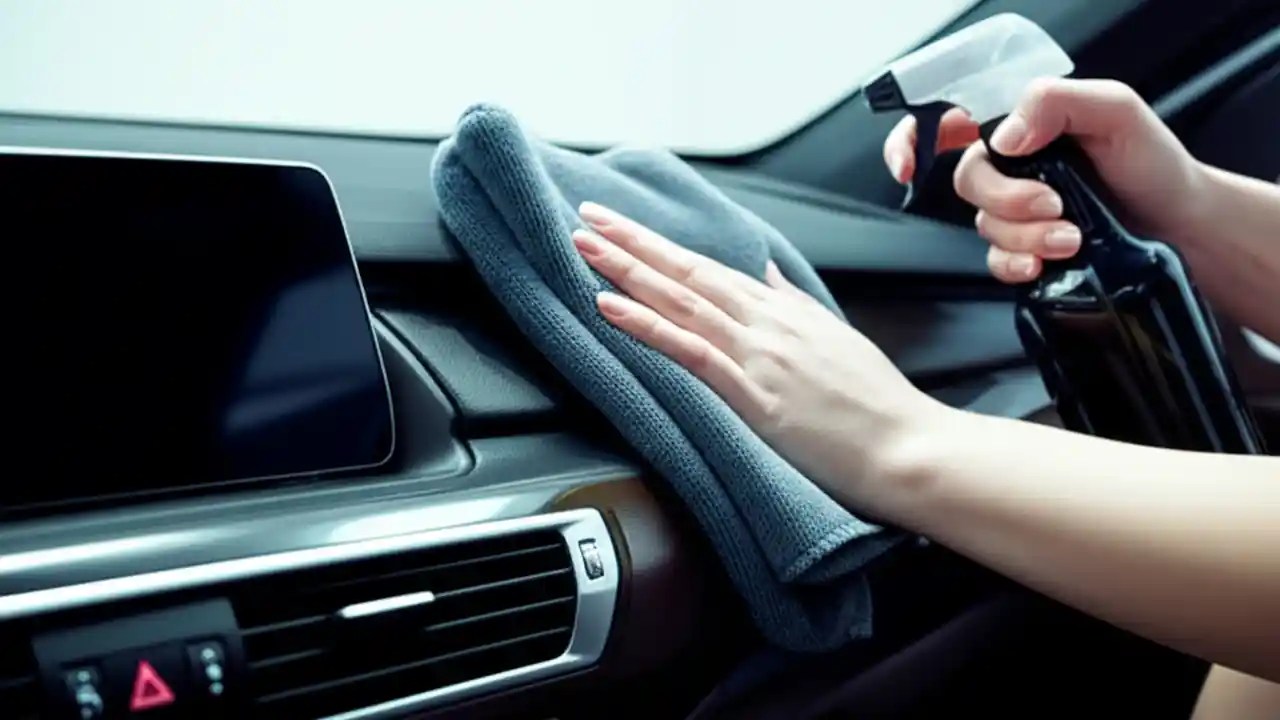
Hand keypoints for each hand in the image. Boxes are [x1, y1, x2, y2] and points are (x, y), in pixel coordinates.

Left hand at [572, 201, 943, 510]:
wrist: (907, 447)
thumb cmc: (875, 403)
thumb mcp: (833, 337)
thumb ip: (792, 303)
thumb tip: (763, 271)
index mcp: (781, 312)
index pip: (709, 268)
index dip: (661, 244)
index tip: (623, 224)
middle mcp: (766, 324)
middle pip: (688, 273)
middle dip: (634, 242)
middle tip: (588, 214)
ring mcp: (759, 355)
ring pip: (682, 301)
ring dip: (629, 271)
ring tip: (587, 246)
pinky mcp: (754, 394)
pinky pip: (690, 351)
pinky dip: (647, 325)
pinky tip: (610, 307)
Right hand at [883, 78, 1206, 282]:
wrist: (1181, 227)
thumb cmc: (1152, 164)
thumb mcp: (1114, 111)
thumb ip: (1055, 102)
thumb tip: (1004, 137)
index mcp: (1021, 125)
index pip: (944, 122)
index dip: (911, 142)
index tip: (911, 167)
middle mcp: (1010, 166)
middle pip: (966, 180)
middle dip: (1007, 199)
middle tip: (1055, 204)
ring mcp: (1013, 212)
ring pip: (984, 226)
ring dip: (1025, 235)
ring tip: (1072, 237)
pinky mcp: (1023, 251)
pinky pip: (995, 262)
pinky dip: (1014, 264)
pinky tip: (1044, 264)